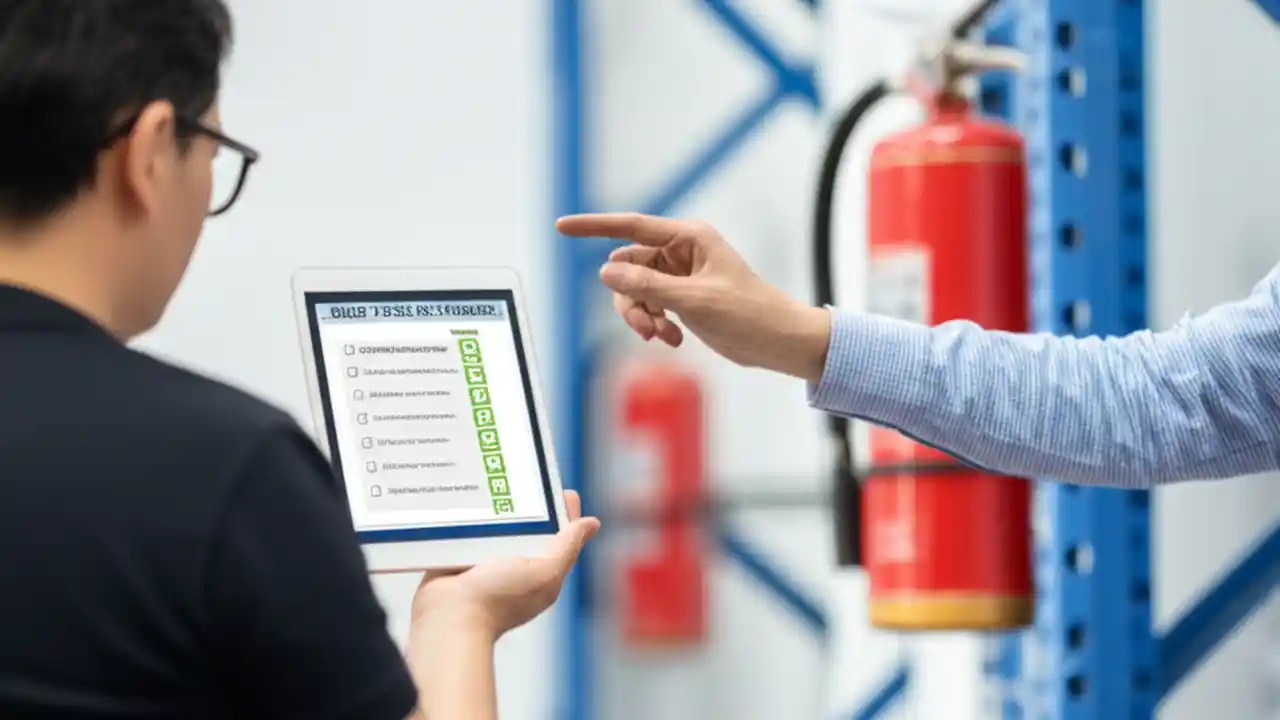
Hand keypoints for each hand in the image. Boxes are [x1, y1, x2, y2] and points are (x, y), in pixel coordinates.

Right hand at [411, 490, 599, 639]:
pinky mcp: (461, 555)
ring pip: (498, 524)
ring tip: (496, 475)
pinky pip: (469, 529)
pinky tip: (470, 494)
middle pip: (529, 525)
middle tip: (525, 474)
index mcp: (541, 570)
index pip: (561, 535)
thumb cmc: (499, 599)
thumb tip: (592, 523)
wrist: (448, 616)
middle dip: (528, 502)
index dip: (563, 511)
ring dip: (496, 506)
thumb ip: (567, 547)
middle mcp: (516, 565)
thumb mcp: (544, 572)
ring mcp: (487, 560)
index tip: (557, 487)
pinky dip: (470, 516)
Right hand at [556, 213, 831, 382]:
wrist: (778, 342)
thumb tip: (606, 271)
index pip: (631, 227)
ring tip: (661, 336)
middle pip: (628, 267)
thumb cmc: (749, 313)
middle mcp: (682, 252)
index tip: (562, 226)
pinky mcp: (683, 298)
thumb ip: (648, 285)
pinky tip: (673, 339)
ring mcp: (681, 276)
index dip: (594, 226)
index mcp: (690, 238)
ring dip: (641, 316)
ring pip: (635, 290)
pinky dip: (655, 323)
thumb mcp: (695, 300)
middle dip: (630, 299)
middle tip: (645, 327)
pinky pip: (650, 306)